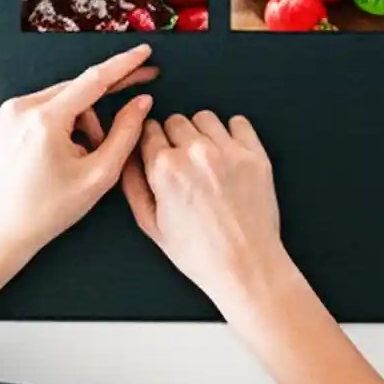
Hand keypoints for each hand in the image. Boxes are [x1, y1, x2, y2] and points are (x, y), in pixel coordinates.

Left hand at [0, 45, 156, 258]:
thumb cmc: (44, 212)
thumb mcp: (97, 175)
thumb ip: (126, 133)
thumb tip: (140, 103)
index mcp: (45, 119)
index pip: (95, 78)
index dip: (124, 64)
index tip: (143, 52)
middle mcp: (20, 109)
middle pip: (77, 94)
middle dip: (97, 116)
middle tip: (105, 144)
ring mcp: (4, 115)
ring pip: (58, 103)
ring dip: (74, 124)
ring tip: (73, 162)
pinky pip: (37, 112)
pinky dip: (54, 128)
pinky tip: (53, 157)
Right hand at [120, 111, 288, 306]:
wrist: (246, 266)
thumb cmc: (200, 253)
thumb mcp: (151, 225)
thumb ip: (133, 185)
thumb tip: (127, 157)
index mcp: (165, 168)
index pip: (149, 129)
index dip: (151, 142)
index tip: (158, 151)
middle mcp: (195, 153)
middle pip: (176, 121)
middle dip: (175, 138)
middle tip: (183, 163)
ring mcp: (228, 150)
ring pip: (205, 118)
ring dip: (202, 132)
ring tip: (207, 159)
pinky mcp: (255, 154)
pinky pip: (239, 122)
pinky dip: (233, 133)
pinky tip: (229, 155)